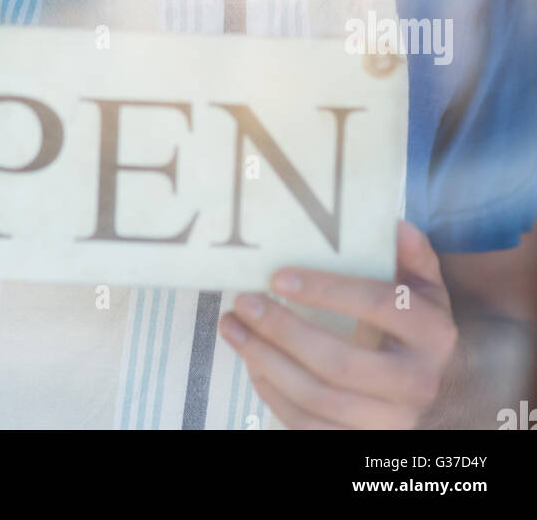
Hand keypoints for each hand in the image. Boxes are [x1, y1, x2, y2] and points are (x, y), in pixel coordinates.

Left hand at [219, 220, 457, 429]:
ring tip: (233, 328)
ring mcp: (392, 422)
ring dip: (266, 362)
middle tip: (243, 302)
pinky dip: (273, 395)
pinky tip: (252, 362)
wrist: (434, 383)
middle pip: (340, 363)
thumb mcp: (423, 283)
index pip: (378, 307)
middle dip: (283, 332)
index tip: (278, 277)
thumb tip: (393, 224)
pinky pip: (309, 426)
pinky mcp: (363, 443)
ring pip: (318, 399)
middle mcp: (418, 383)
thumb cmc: (414, 321)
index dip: (327, 291)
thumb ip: (412, 253)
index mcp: (432, 333)